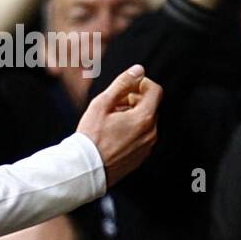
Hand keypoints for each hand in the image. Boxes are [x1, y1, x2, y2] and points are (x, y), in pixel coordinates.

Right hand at [74, 66, 160, 186]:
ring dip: (131, 117)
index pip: (155, 90)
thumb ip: (122, 84)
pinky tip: (111, 137)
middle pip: (149, 106)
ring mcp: (147, 146)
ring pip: (145, 123)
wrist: (85, 169)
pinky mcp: (141, 157)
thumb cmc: (91, 137)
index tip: (125, 89)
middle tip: (111, 107)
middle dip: (133, 101)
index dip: (140, 84)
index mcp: (144, 117)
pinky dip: (130, 132)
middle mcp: (151, 132)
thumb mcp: (102, 104)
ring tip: (109, 123)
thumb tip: (138, 70)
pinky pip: (141, 138)